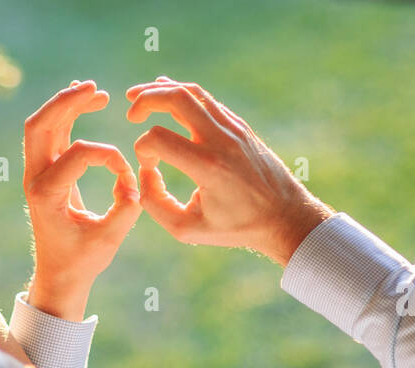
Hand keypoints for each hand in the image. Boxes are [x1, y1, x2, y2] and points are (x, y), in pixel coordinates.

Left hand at [24, 80, 140, 319]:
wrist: (59, 275)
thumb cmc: (82, 261)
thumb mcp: (108, 240)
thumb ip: (124, 209)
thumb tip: (132, 180)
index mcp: (47, 196)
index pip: (78, 154)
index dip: (110, 157)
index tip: (129, 177)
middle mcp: (36, 180)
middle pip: (40, 126)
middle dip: (66, 103)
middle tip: (96, 89)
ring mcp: (36, 174)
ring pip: (41, 126)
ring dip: (65, 104)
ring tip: (94, 90)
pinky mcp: (44, 172)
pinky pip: (49, 134)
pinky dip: (65, 114)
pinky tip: (86, 99)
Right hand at [126, 77, 330, 264]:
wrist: (285, 217)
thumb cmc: (236, 227)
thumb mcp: (187, 230)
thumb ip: (155, 204)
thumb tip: (144, 172)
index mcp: (208, 168)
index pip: (159, 139)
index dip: (142, 149)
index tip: (147, 166)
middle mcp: (221, 141)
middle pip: (177, 98)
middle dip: (146, 100)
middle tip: (130, 112)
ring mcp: (234, 129)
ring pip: (193, 93)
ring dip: (163, 89)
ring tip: (140, 96)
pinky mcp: (240, 127)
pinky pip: (207, 101)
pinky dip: (184, 96)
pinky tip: (168, 96)